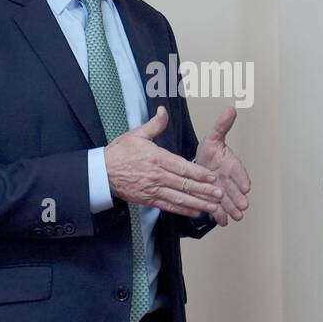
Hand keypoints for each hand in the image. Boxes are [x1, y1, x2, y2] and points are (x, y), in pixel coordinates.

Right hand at [105, 106, 223, 217]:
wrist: (101, 173)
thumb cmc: (119, 152)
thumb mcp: (137, 134)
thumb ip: (155, 124)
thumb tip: (164, 110)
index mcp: (157, 158)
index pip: (183, 167)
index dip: (199, 173)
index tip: (213, 176)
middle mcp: (157, 176)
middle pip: (185, 184)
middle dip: (205, 190)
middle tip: (221, 193)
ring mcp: (153, 189)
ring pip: (180, 198)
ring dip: (198, 202)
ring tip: (214, 206)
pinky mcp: (149, 200)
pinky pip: (169, 206)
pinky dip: (183, 210)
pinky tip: (196, 212)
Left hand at [194, 106, 250, 225]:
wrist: (200, 166)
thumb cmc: (209, 152)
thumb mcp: (213, 138)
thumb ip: (221, 126)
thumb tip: (230, 109)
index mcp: (231, 164)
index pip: (239, 171)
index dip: (242, 178)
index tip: (246, 186)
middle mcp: (229, 180)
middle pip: (235, 189)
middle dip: (239, 197)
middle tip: (244, 205)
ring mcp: (224, 191)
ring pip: (229, 201)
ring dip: (232, 209)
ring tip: (237, 216)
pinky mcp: (216, 200)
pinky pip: (219, 208)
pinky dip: (220, 216)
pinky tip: (222, 221)